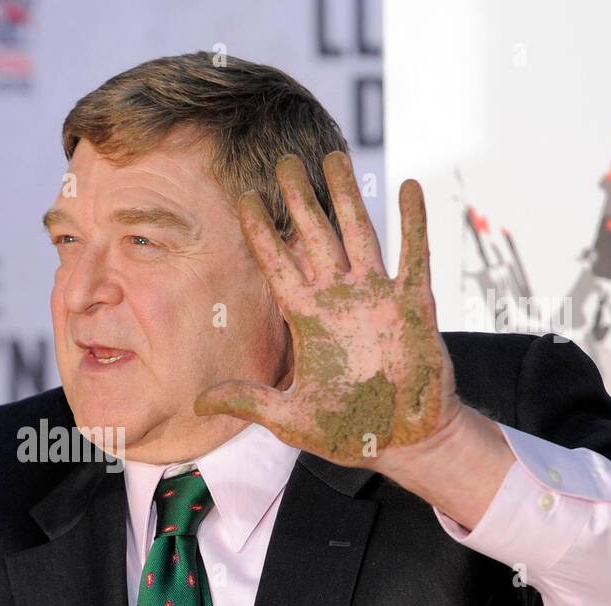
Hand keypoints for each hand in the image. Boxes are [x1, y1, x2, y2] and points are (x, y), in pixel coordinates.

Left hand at [193, 151, 460, 467]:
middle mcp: (338, 300)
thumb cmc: (349, 432)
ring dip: (346, 197)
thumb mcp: (289, 419)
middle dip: (299, 199)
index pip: (277, 265)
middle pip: (314, 236)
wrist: (404, 442)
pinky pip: (413, 254)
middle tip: (284, 160)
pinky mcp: (414, 305)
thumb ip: (248, 402)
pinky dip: (412, 221)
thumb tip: (197, 401)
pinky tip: (408, 186)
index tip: (243, 198)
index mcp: (307, 320)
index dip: (261, 232)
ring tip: (334, 158)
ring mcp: (376, 297)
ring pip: (358, 234)